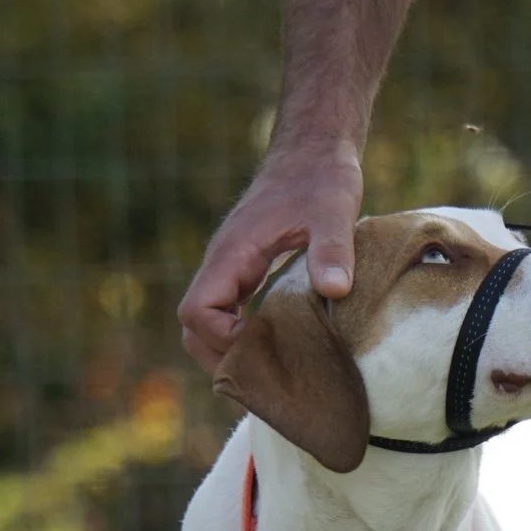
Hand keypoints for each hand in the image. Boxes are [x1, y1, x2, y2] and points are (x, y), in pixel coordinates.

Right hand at [178, 141, 363, 373]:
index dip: (222, 338)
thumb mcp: (335, 210)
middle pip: (193, 327)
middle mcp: (223, 264)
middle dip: (222, 357)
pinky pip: (231, 312)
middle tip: (269, 379)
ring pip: (209, 323)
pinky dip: (245, 335)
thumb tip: (336, 291)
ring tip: (275, 373)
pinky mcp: (248, 270)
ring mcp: (233, 269)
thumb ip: (333, 249)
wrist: (314, 152)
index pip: (197, 311)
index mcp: (233, 253)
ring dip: (232, 350)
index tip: (265, 345)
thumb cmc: (322, 178)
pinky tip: (282, 348)